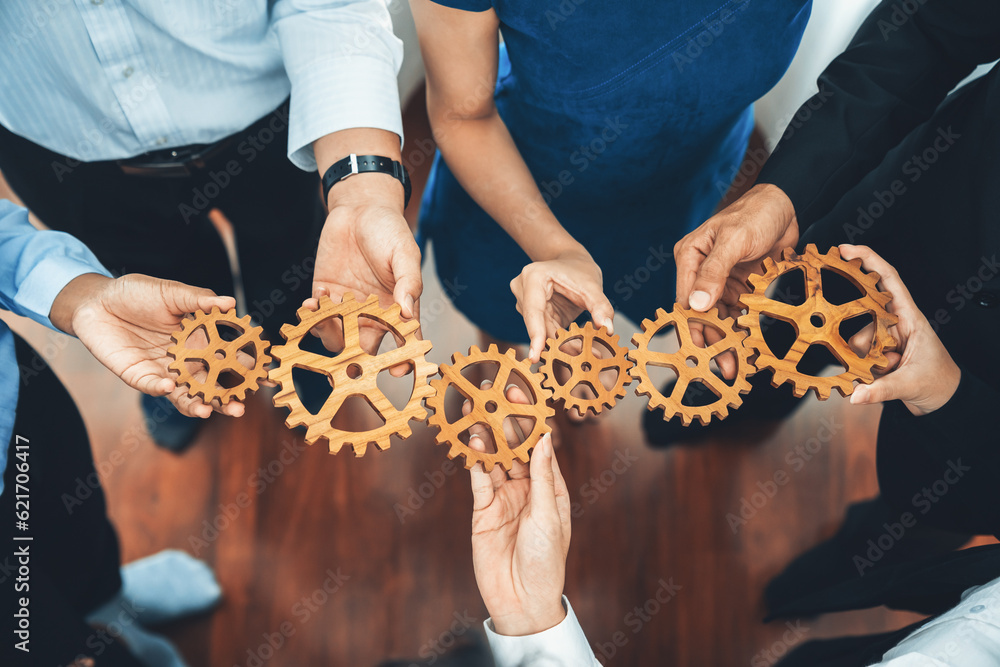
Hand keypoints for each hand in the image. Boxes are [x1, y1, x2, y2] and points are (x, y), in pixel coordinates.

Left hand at [52, 273, 248, 418]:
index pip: (229, 358)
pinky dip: (160, 389)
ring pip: (184, 394)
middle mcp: (185, 361)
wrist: (97, 300)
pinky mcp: (137, 375)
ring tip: (208, 411)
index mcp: (200, 340)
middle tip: (239, 408)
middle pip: (211, 384)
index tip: (266, 378)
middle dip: (225, 398)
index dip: (247, 368)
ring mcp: (163, 370)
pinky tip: (168, 386)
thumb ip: (199, 300)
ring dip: (197, 404)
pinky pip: (151, 386)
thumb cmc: (137, 293)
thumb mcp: (172, 293)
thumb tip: (230, 302)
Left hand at [312, 175, 422, 356]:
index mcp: (397, 307)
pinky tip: (311, 305)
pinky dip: (311, 315)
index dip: (402, 357)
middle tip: (349, 361)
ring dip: (330, 334)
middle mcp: (372, 312)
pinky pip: (317, 314)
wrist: (359, 208)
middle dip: (358, 358)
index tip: (397, 370)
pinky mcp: (325, 293)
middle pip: (366, 346)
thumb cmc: (389, 230)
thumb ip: (408, 283)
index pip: (402, 339)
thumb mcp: (405, 254)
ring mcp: (347, 305)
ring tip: (326, 322)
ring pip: (338, 335)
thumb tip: (409, 313)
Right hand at [467, 382, 569, 635]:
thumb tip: (544, 437)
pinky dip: (475, 459)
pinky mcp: (483, 510)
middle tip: (494, 391)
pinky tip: (472, 440)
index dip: (533, 420)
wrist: (522, 602)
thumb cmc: (546, 561)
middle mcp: (526, 488)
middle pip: (514, 447)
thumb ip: (542, 476)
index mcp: (550, 487)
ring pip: (494, 459)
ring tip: (476, 408)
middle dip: (505, 420)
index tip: (525, 394)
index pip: (540, 446)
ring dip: (486, 434)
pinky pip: (478, 479)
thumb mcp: (549, 515)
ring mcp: (503, 498)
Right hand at [510, 247, 613, 361]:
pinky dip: (562, 341)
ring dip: (562, 345)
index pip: (533, 310)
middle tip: (580, 361)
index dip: (535, 334)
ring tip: (586, 355)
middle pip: (537, 325)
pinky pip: (547, 332)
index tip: (536, 356)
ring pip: (543, 332)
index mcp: (533, 277)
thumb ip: (600, 306)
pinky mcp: (534, 315)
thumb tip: (607, 328)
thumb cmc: (578, 269)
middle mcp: (523, 290)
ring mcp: (526, 303)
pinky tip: (578, 349)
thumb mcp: (592, 285)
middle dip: (558, 344)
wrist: (571, 262)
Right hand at [673, 183, 797, 376]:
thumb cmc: (755, 213)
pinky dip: (743, 328)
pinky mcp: (740, 284)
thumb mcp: (734, 240)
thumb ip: (714, 271)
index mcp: (690, 257)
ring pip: (720, 317)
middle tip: (725, 367)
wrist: (786, 204)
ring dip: (729, 339)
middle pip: (703, 314)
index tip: (702, 353)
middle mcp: (701, 271)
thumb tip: (697, 303)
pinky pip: (738, 311)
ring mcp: (721, 279)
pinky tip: (748, 345)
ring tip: (738, 364)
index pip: (686, 300)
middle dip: (712, 341)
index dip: (694, 328)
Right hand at [842, 245, 960, 415]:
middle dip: (857, 319)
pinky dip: (862, 364)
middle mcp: (895, 324)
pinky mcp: (878, 351)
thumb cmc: (940, 382)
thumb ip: (882, 389)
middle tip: (863, 337)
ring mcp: (886, 338)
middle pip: (864, 308)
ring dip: (864, 355)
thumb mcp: (911, 384)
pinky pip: (858, 351)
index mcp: (910, 319)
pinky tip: (878, 374)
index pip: (888, 280)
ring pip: (858, 335)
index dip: (869, 260)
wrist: (945, 400)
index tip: (846, 250)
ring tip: (887, 370)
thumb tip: (857, 394)